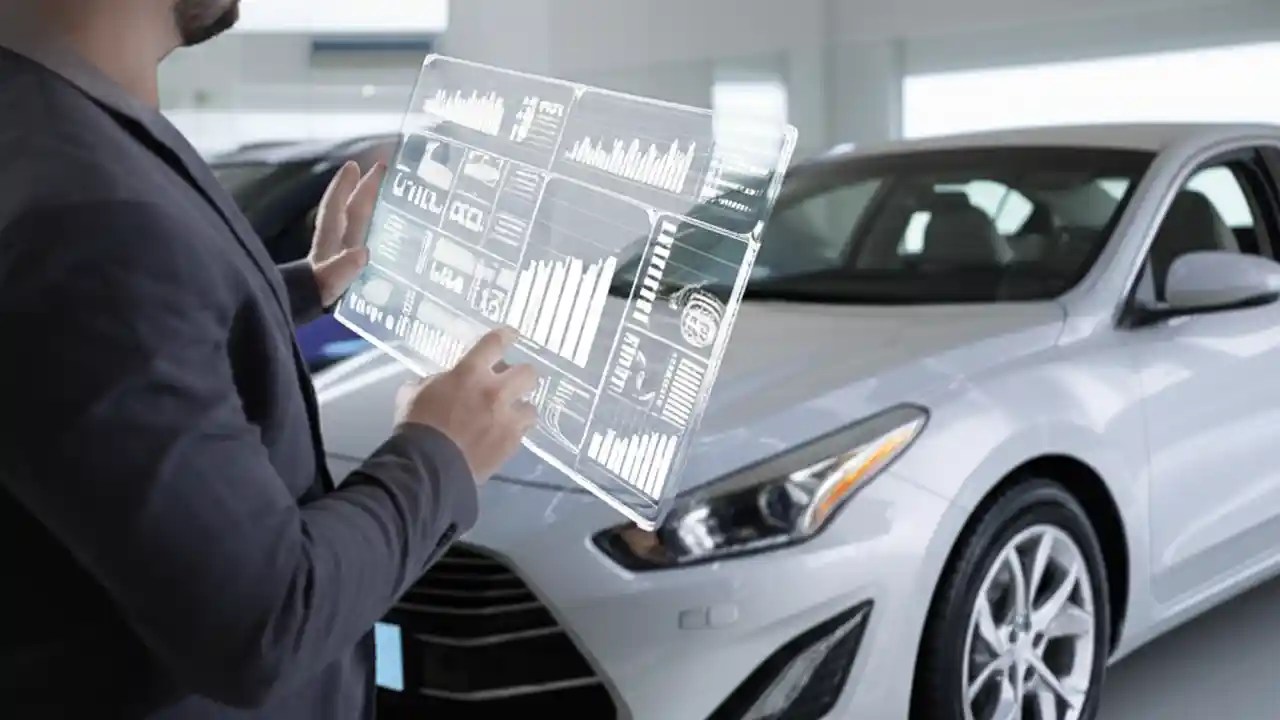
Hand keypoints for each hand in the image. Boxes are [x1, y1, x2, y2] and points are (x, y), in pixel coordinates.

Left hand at [310, 161, 386, 306]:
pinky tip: (398, 232)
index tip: (353, 165)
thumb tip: (362, 253)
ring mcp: (348, 255)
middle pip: (352, 210)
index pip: (335, 208)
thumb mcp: (327, 285)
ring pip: (361, 225)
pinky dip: (382, 233)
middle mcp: (339, 244)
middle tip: (384, 167)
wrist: (306, 313)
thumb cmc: (317, 297)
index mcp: (331, 242)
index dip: (343, 188)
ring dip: (375, 208)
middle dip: (366, 189)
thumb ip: (340, 271)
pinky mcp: (358, 268)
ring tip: (396, 193)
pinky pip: (372, 242)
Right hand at [395, 327, 539, 483]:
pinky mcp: (512, 443)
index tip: (513, 335)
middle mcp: (495, 391)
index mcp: (469, 373)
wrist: (428, 467)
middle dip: (521, 376)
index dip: (507, 336)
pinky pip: (523, 433)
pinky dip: (514, 433)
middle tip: (511, 384)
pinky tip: (503, 437)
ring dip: (521, 409)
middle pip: (527, 372)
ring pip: (531, 407)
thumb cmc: (416, 426)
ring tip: (510, 416)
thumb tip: (441, 382)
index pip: (495, 343)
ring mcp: (506, 418)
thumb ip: (433, 382)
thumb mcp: (414, 394)